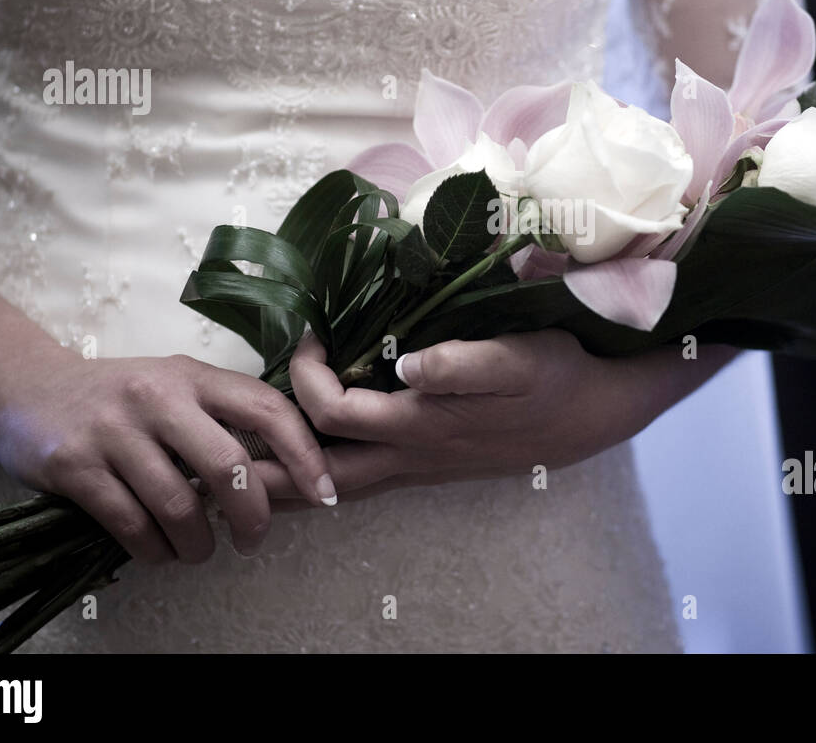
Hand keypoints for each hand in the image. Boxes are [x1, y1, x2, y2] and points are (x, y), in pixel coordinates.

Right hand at [0, 351, 336, 563]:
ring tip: (200, 550)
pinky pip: (131, 525)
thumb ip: (225, 416)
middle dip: (252, 516)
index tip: (325, 493)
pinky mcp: (76, 466)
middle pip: (228, 466)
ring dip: (199, 543)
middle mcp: (158, 397)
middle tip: (254, 540)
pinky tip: (160, 551)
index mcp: (194, 376)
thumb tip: (290, 470)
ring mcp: (115, 431)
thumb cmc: (120, 397)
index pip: (267, 410)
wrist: (26, 389)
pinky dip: (155, 551)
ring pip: (179, 506)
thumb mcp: (176, 385)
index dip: (304, 455)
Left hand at [283, 329, 731, 498]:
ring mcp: (418, 463)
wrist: (592, 413)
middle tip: (223, 441)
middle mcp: (410, 454)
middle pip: (320, 473)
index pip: (334, 411)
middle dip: (269, 462)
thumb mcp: (518, 359)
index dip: (305, 375)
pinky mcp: (429, 459)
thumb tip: (410, 364)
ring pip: (338, 483)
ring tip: (249, 458)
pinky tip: (312, 451)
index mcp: (421, 424)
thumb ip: (464, 363)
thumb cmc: (553, 376)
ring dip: (292, 472)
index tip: (302, 332)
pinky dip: (325, 469)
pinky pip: (362, 475)